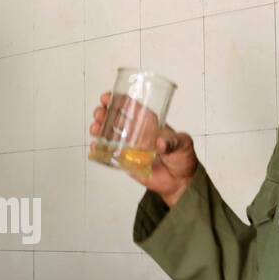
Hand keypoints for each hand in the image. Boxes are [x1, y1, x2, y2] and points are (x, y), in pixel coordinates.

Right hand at [91, 93, 198, 207]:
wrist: (180, 182)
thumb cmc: (183, 158)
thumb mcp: (183, 144)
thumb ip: (172, 142)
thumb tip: (160, 142)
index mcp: (150, 123)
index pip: (132, 107)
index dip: (119, 100)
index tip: (108, 97)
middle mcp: (138, 132)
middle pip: (116, 118)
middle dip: (104, 113)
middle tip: (99, 114)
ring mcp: (130, 146)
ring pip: (109, 133)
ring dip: (99, 128)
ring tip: (95, 128)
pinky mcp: (126, 161)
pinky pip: (110, 153)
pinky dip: (100, 149)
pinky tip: (95, 146)